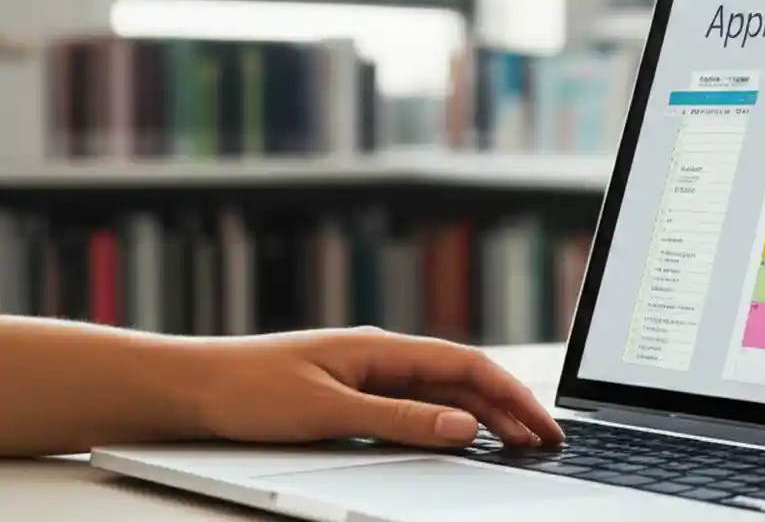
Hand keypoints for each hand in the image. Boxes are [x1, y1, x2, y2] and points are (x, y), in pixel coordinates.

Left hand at [191, 327, 563, 448]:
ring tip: (516, 443)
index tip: (542, 423)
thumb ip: (400, 419)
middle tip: (545, 440)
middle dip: (509, 406)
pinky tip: (460, 437)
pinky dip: (448, 420)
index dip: (511, 393)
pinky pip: (416, 404)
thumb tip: (462, 425)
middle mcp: (381, 356)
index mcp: (382, 348)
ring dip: (483, 414)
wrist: (192, 386)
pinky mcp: (353, 393)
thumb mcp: (330, 412)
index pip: (466, 365)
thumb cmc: (249, 389)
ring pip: (443, 391)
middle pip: (463, 378)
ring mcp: (369, 373)